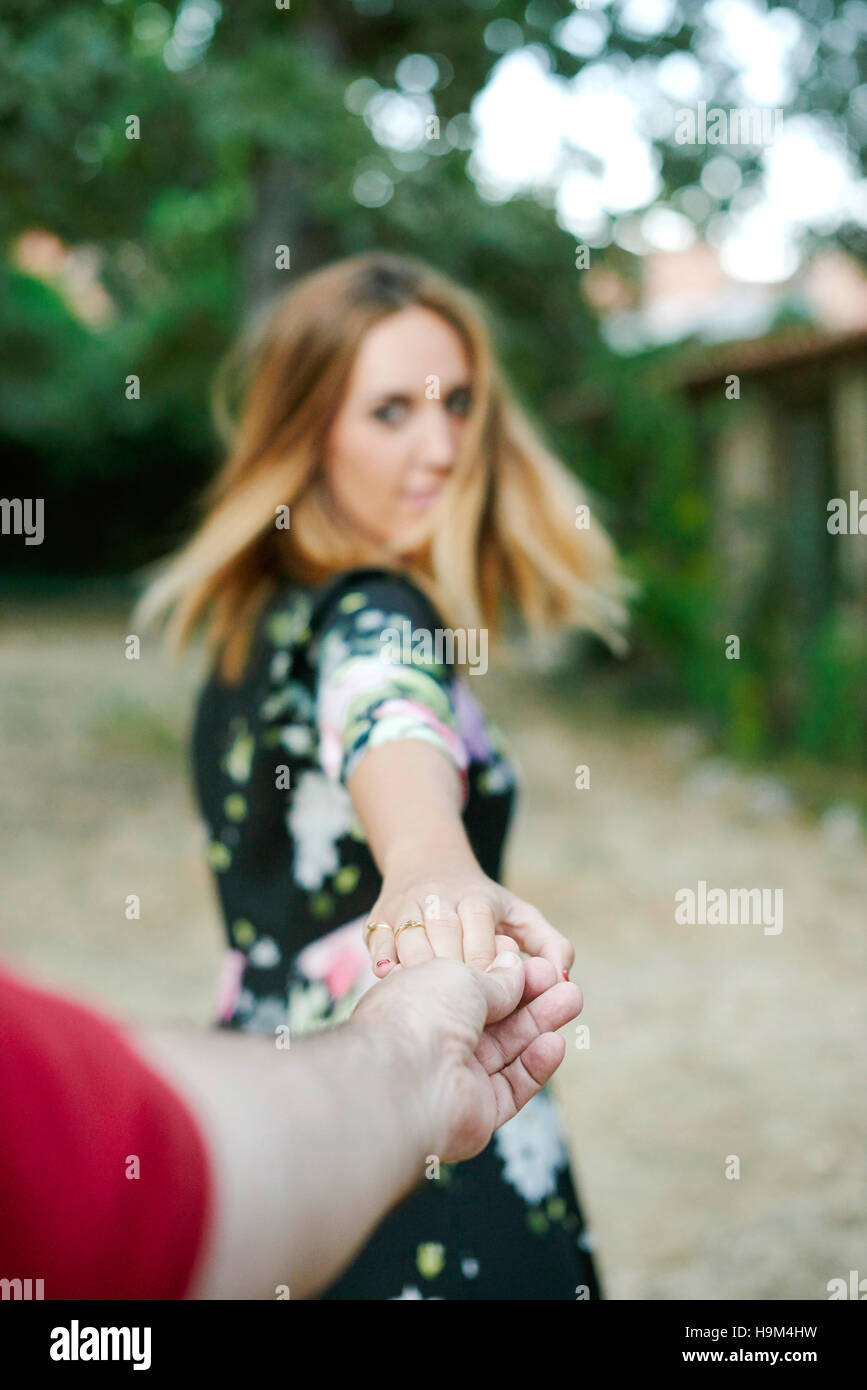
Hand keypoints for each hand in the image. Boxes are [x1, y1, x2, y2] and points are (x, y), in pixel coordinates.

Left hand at [352, 937, 583, 1162]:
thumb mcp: (461, 975)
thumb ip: (495, 978)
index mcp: (421, 1003)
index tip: (538, 962)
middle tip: (565, 983)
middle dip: (532, 998)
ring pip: (509, 1049)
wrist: (402, 1080)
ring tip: (572, 999)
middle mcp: (437, 1040)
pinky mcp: (478, 1112)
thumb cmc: (421, 1013)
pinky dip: (535, 1065)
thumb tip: (515, 967)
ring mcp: (457, 1078)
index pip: (470, 988)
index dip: (506, 975)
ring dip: (541, 1024)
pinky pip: (513, 1085)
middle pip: (495, 1019)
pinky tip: (555, 1043)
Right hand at [364, 858, 573, 978]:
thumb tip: (565, 979)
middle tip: (460, 1004)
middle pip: (442, 932)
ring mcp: (404, 908)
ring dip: (418, 970)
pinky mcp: (378, 920)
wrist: (427, 864)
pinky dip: (384, 962)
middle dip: (451, 968)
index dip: (483, 956)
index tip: (488, 989)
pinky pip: (378, 943)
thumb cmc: (484, 905)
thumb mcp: (521, 916)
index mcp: (476, 897)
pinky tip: (392, 981)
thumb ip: (551, 945)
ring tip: (430, 999)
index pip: (479, 923)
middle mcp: (437, 898)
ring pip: (408, 939)